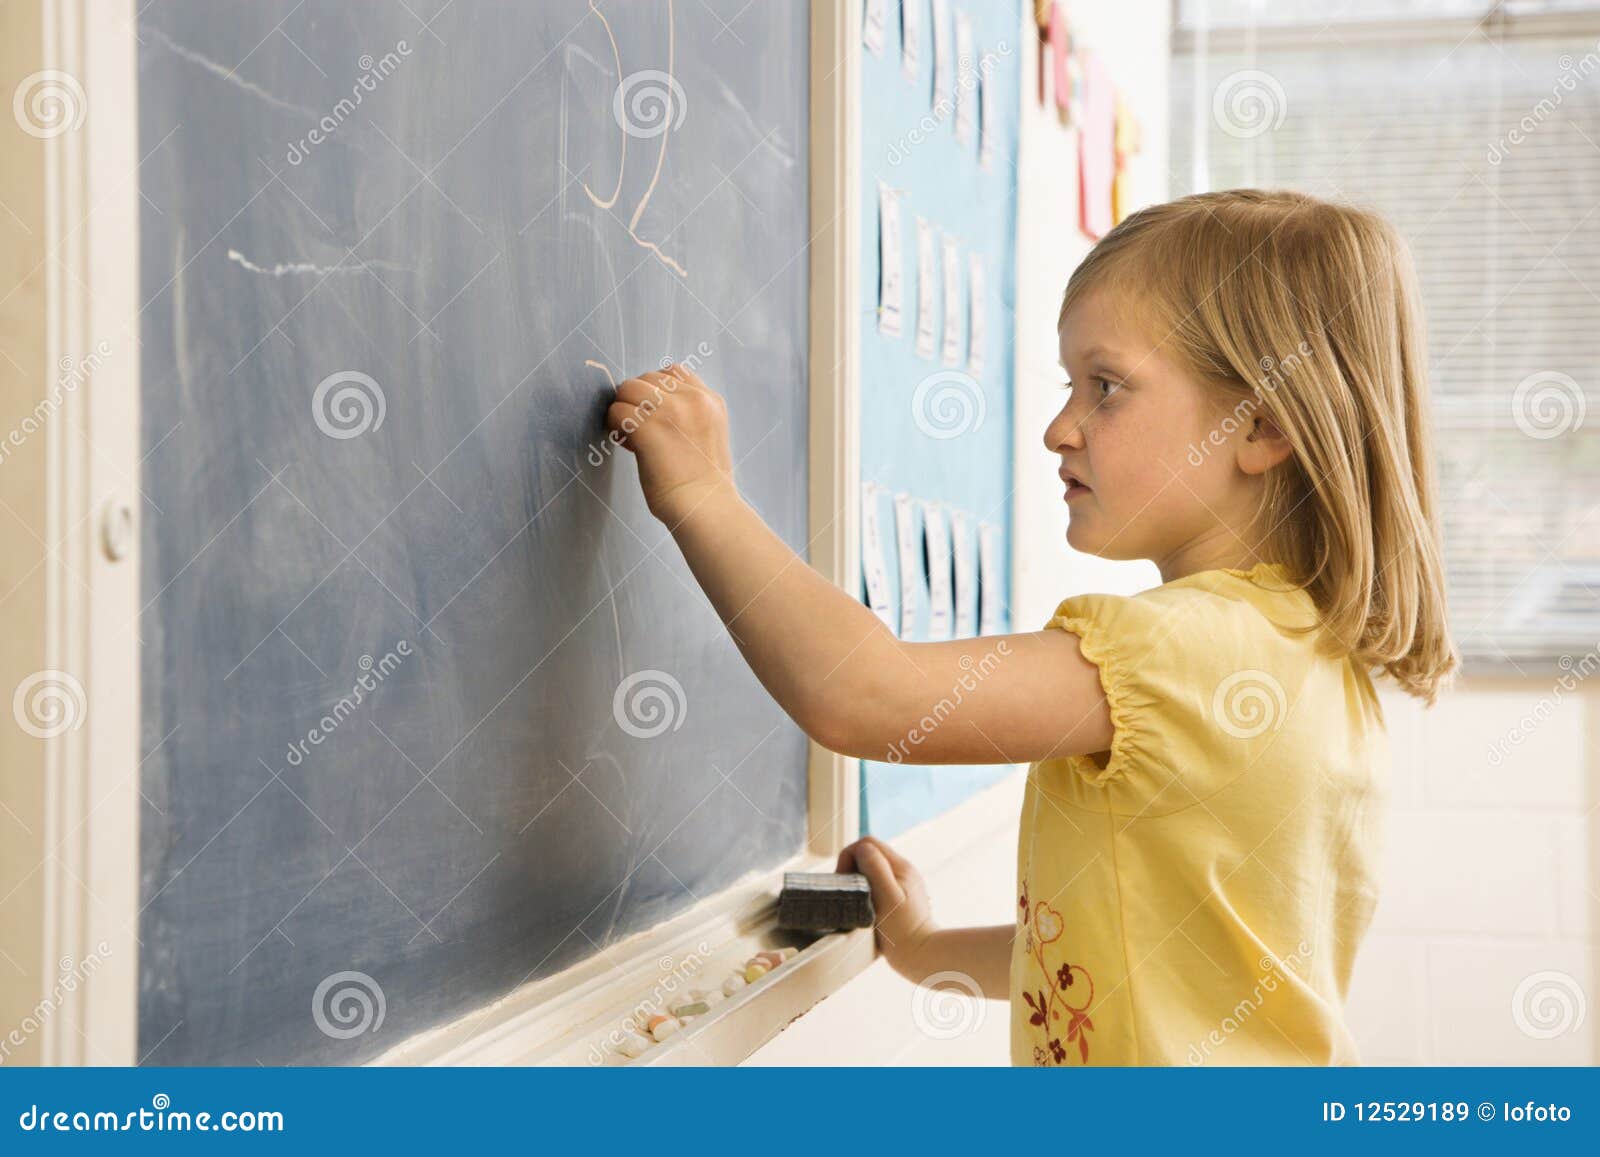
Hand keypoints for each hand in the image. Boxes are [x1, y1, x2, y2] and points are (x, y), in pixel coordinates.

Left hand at [607, 364, 737, 523]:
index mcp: (710, 401)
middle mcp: (693, 400)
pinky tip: (627, 444)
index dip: (656, 391)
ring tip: (632, 435)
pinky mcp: (649, 428)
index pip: (673, 372)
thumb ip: (690, 414)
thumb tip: (654, 407)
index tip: (655, 415)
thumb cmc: (705, 483)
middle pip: (647, 377)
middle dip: (638, 401)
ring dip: (624, 409)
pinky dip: (614, 426)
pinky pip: (617, 412)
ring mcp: (671, 411)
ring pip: (628, 389)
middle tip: (641, 429)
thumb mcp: (710, 435)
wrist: (706, 508)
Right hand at [837, 835, 936, 979]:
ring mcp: (904, 883)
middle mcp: (904, 870)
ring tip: (855, 899)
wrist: (922, 955)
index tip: (843, 879)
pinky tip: (866, 906)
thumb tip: (862, 848)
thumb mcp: (886, 897)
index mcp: (900, 866)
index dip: (849, 856)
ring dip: (859, 877)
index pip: (868, 843)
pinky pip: (879, 882)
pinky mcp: (902, 897)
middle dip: (852, 865)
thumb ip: (875, 868)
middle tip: (846, 889)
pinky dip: (867, 888)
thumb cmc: (903, 931)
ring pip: (874, 867)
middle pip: (870, 852)